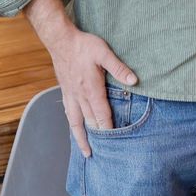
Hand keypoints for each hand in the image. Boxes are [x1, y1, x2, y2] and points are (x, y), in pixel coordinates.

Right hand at [24, 0, 136, 157]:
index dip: (108, 128)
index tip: (114, 143)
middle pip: (90, 122)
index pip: (102, 114)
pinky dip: (72, 125)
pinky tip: (75, 128)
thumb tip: (134, 80)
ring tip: (86, 151)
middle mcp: (80, 96)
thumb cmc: (83, 45)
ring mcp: (71, 95)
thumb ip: (118, 68)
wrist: (60, 40)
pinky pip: (68, 113)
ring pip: (76, 122)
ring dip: (81, 137)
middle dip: (97, 138)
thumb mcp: (104, 52)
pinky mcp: (65, 91)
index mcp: (91, 88)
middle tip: (102, 155)